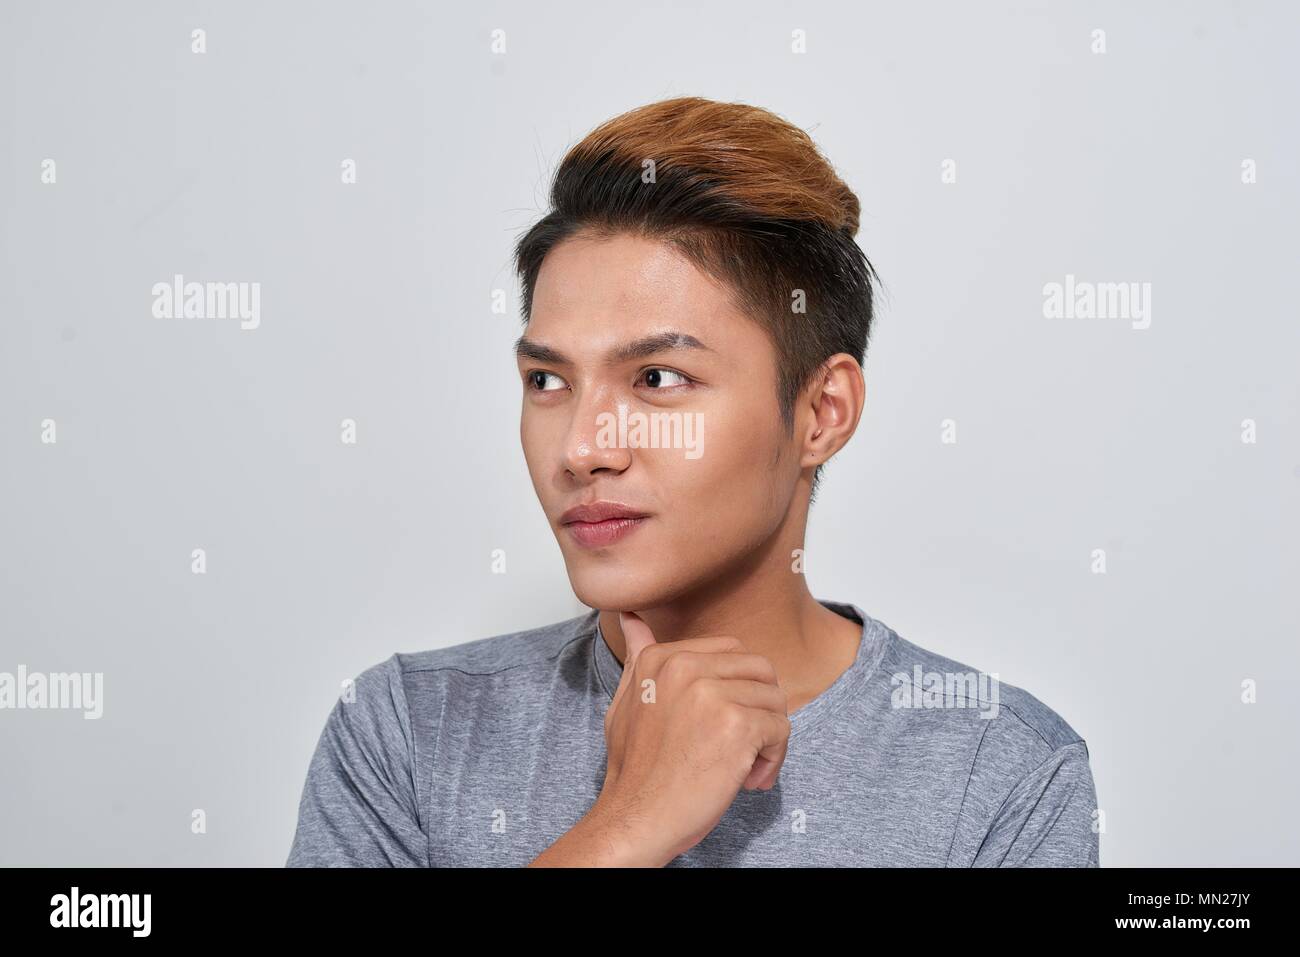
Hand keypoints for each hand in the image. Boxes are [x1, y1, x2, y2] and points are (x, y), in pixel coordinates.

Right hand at [589, 611, 789, 865]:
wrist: (636, 818)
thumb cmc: (635, 770)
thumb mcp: (627, 701)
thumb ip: (640, 658)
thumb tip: (633, 617)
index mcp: (662, 657)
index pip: (732, 652)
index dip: (736, 691)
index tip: (717, 726)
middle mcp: (686, 666)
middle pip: (760, 670)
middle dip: (759, 708)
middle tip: (740, 747)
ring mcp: (712, 693)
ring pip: (775, 701)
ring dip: (768, 738)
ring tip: (743, 767)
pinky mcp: (737, 724)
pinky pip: (781, 729)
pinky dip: (773, 759)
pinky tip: (748, 780)